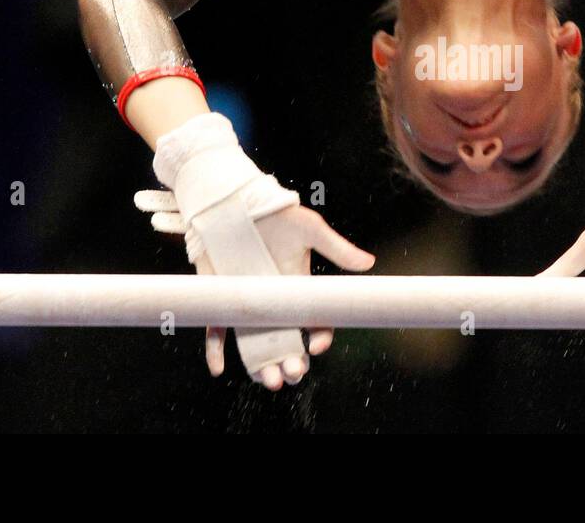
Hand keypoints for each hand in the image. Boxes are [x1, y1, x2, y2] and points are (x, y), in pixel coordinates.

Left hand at [143, 113, 374, 388]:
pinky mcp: (220, 300)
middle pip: (286, 342)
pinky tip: (219, 369)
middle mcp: (274, 302)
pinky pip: (217, 331)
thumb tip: (369, 263)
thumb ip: (337, 248)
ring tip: (269, 382)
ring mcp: (247, 304)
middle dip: (292, 363)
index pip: (314, 322)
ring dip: (261, 367)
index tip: (316, 348)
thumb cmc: (276, 214)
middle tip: (293, 374)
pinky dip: (215, 351)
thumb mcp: (309, 229)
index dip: (319, 339)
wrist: (234, 202)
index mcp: (298, 288)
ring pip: (255, 345)